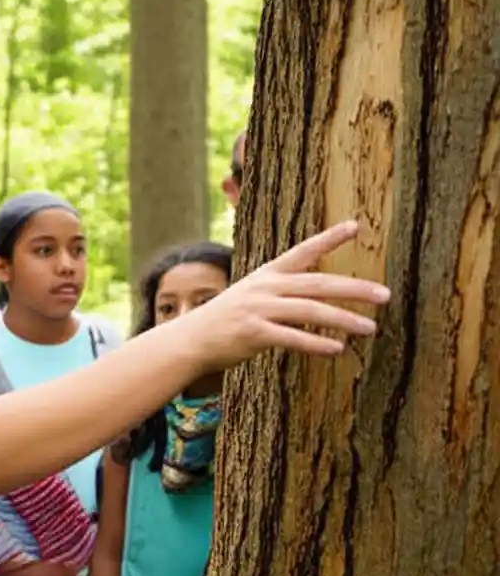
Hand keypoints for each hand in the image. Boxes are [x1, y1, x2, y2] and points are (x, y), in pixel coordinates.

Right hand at [185, 220, 390, 371]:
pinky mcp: (253, 334)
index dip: (329, 239)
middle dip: (354, 288)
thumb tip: (323, 300)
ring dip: (343, 319)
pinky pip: (291, 338)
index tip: (356, 226)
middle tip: (384, 295)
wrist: (191, 340)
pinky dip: (316, 344)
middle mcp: (265, 288)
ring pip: (310, 311)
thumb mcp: (253, 296)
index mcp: (267, 274)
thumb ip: (285, 295)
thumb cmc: (226, 319)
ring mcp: (258, 309)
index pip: (303, 251)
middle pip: (318, 284)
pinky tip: (338, 349)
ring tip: (370, 327)